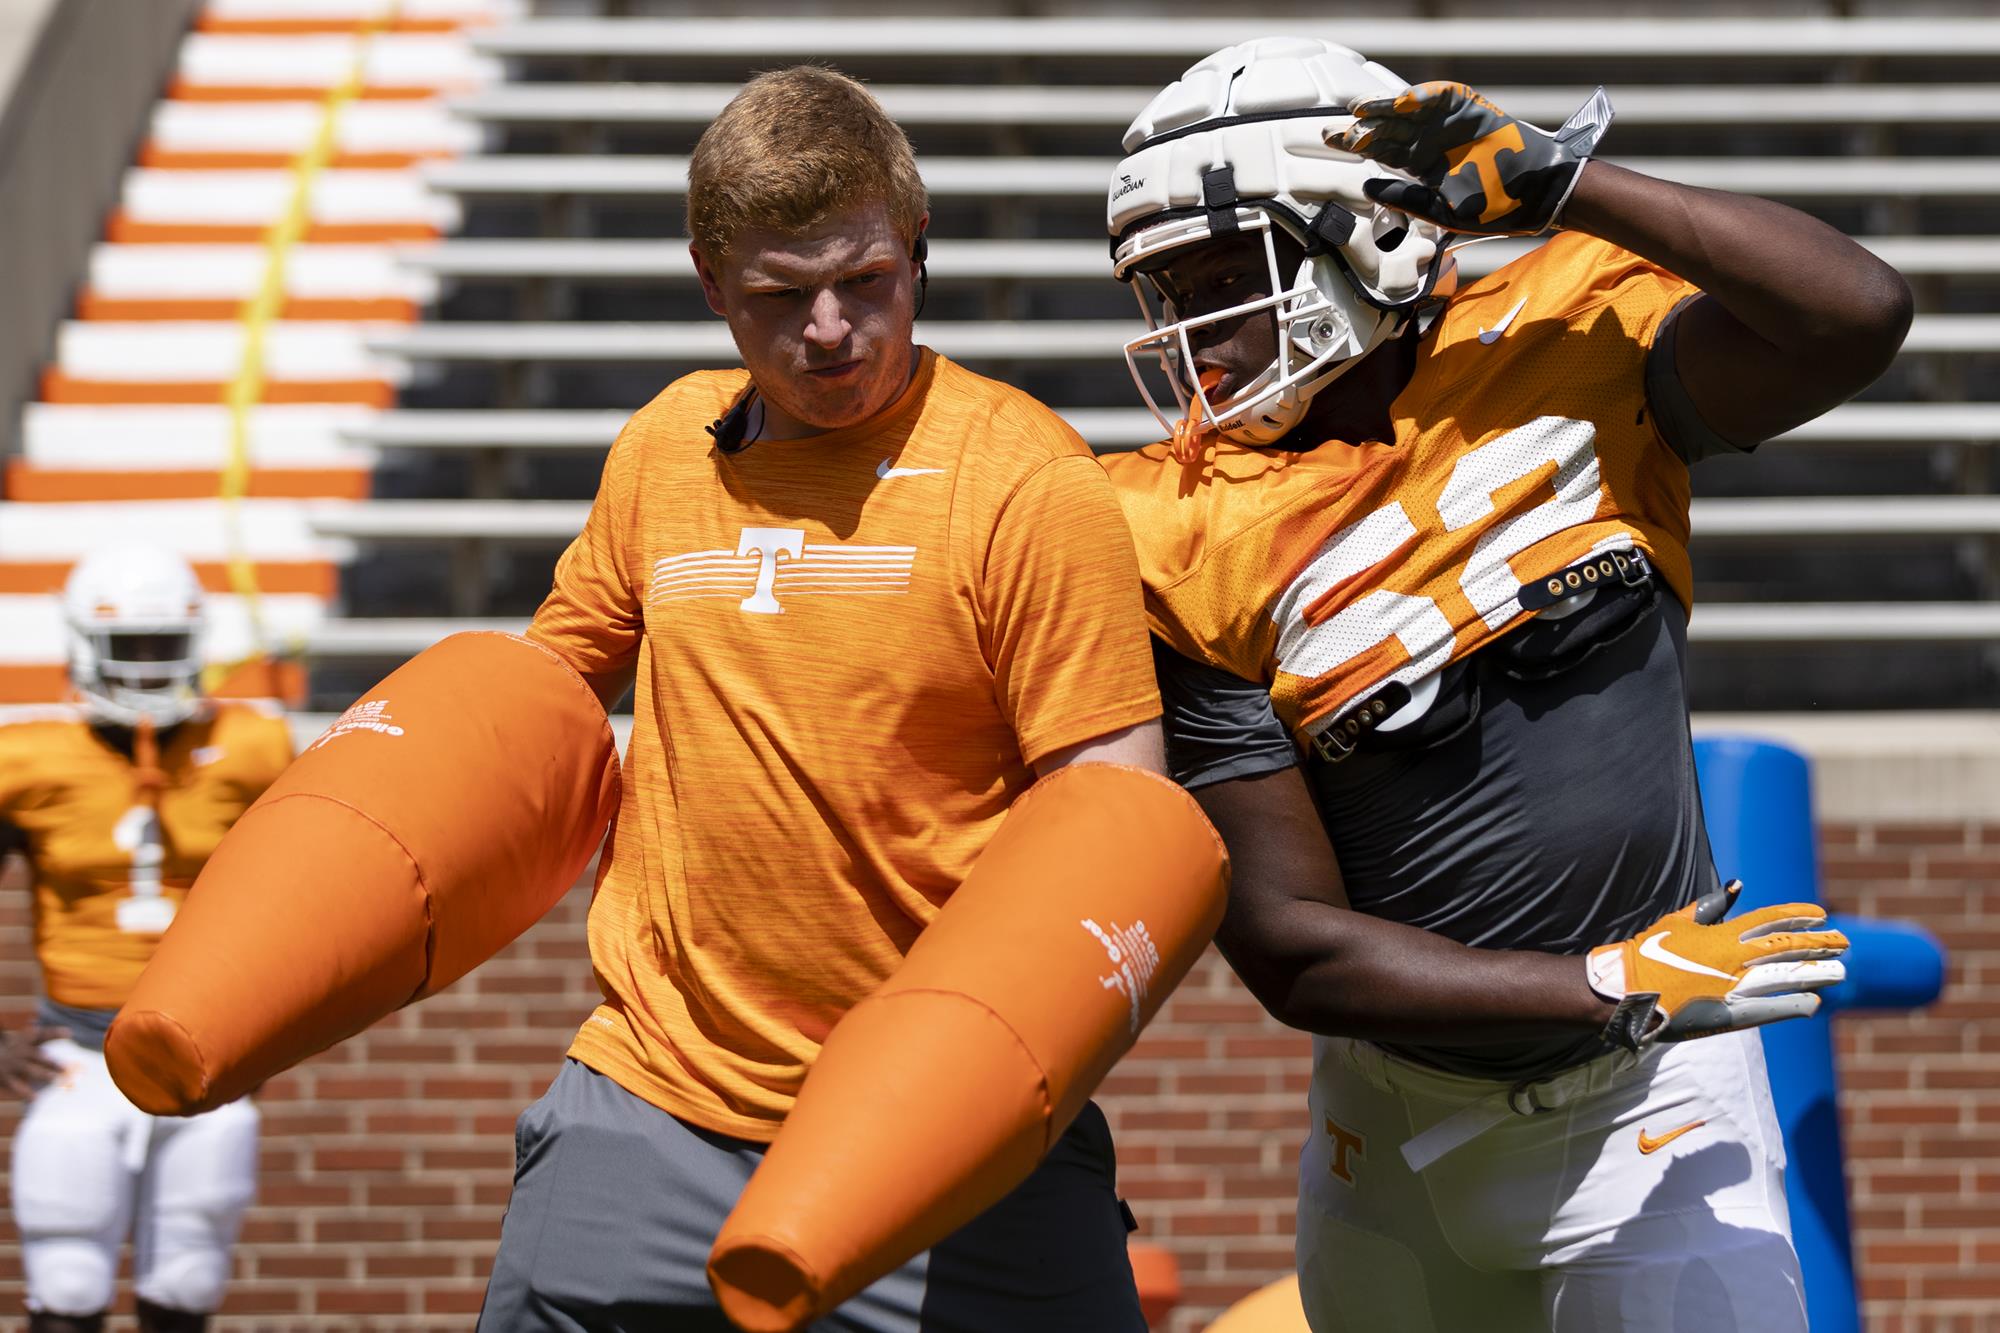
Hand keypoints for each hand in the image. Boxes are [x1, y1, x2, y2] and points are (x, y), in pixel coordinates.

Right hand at [0, 1024, 69, 1096]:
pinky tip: (34, 1098)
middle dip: (52, 1062)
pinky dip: (25, 1092)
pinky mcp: (6, 1078)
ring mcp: (13, 1065)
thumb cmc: (16, 1050)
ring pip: (30, 1070)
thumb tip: (70, 1035)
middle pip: (38, 1056)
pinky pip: (16, 1085)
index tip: (69, 1033)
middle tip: (67, 1068)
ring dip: (43, 1075)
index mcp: (28, 1040)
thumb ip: (46, 1038)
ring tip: (55, 1080)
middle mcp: (21, 1051)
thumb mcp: (27, 1041)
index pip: (43, 1035)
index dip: (55, 1034)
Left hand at [1329, 82, 1613, 236]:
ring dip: (1384, 108)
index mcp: (1421, 165)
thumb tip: (1366, 188)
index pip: (1381, 152)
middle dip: (1360, 129)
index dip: (1357, 146)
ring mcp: (1449, 124)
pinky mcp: (1471, 109)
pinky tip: (1402, 101)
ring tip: (1360, 111)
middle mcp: (1430, 141)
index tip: (1332, 144)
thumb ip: (1404, 198)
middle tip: (1332, 131)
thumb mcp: (1440, 211)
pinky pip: (1443, 96)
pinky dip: (1423, 95)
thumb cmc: (1493, 208)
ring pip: (1409, 111)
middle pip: (1388, 129)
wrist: (1537, 193)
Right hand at [1587, 882, 1847, 1048]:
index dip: (1796, 916)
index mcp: (1719, 935)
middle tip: (1844, 942)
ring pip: (1782, 975)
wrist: (1626, 989)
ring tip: (1841, 970)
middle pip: (1783, 948)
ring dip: (1813, 972)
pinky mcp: (1726, 1013)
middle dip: (1816, 944)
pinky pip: (1768, 1008)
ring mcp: (1730, 986)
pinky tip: (1814, 1002)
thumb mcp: (1678, 922)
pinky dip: (1792, 1004)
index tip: (1820, 914)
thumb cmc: (1648, 953)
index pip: (1768, 921)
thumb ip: (1710, 905)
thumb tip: (1738, 884)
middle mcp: (1730, 959)